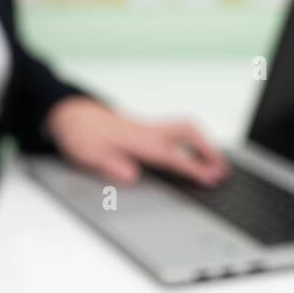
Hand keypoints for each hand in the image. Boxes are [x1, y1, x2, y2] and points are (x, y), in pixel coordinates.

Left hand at [43, 96, 229, 186]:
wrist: (69, 114)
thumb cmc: (79, 134)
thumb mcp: (88, 154)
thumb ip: (111, 165)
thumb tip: (132, 176)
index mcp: (137, 140)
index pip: (172, 155)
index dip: (194, 167)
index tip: (212, 178)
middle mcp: (147, 131)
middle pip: (187, 132)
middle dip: (209, 149)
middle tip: (224, 169)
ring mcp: (148, 128)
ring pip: (184, 129)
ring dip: (203, 143)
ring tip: (216, 162)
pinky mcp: (145, 130)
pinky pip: (177, 131)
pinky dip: (192, 141)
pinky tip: (194, 153)